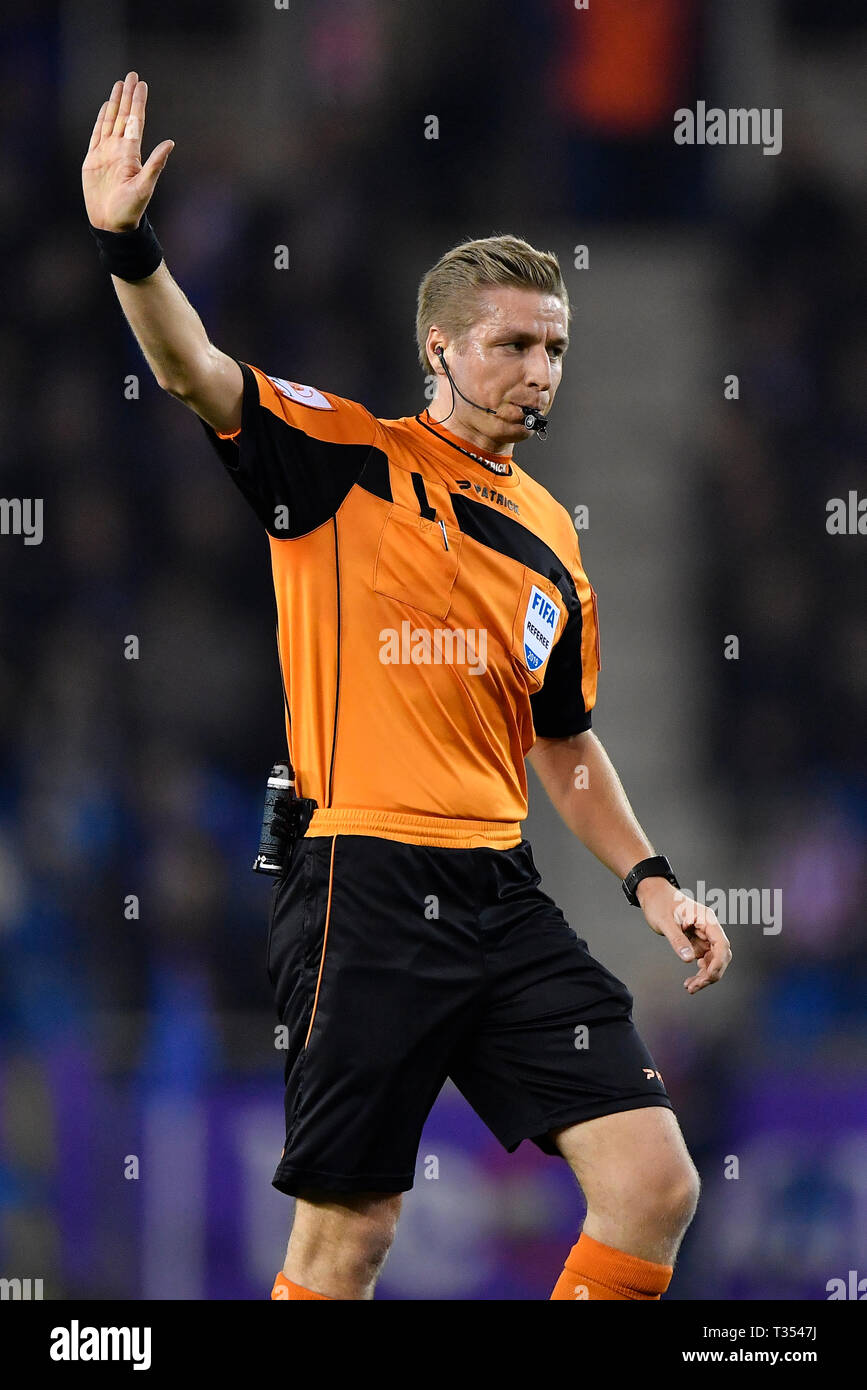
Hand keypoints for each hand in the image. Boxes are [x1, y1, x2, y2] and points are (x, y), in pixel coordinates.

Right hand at [82, 71, 173, 232]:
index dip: (138, 102)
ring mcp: (106, 153)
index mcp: (132, 154)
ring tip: (119, 84)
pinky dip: (101, 120)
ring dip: (115, 103)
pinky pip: (96, 134)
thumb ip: (156, 163)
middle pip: (124, 115)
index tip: (141, 84)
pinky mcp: (92, 160)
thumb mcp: (145, 186)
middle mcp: (120, 149)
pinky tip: (105, 107)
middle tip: (132, 75)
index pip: (136, 121)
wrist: (112, 224)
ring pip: (110, 121)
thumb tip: (171, 143)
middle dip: (128, 95)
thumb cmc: (131, 209)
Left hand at [637, 880, 731, 994]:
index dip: (719, 962)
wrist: (652, 894)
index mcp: (707, 919)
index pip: (721, 944)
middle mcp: (709, 928)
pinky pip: (704, 959)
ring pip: (713, 960)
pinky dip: (699, 971)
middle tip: (694, 987)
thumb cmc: (659, 902)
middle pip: (720, 955)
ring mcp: (704, 935)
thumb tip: (689, 959)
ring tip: (690, 987)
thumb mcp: (665, 922)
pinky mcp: (697, 940)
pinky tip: (690, 982)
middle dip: (711, 973)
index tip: (708, 976)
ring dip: (705, 975)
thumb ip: (677, 940)